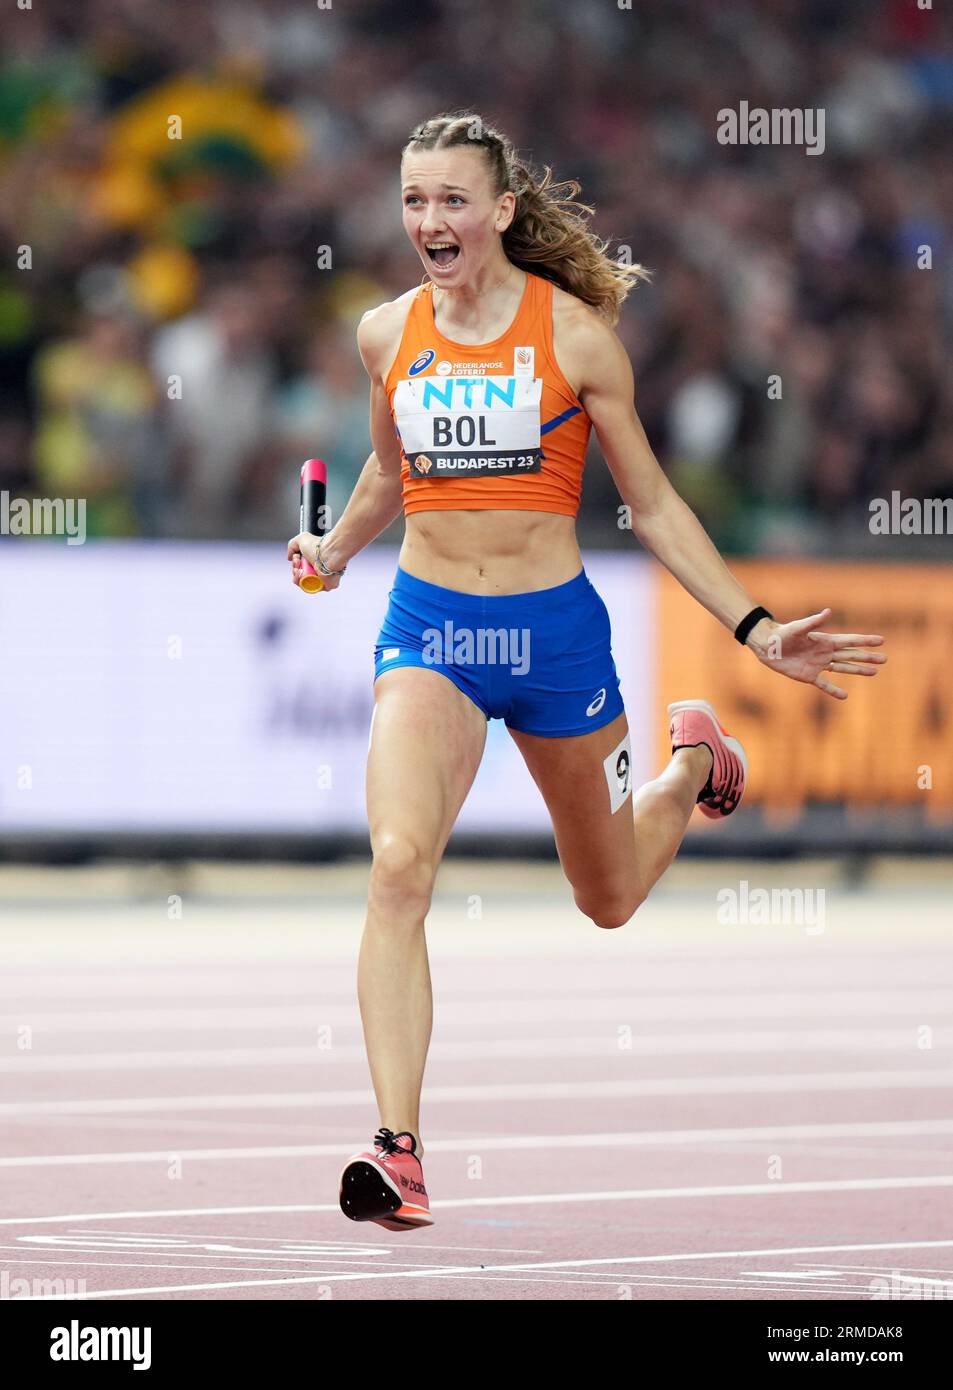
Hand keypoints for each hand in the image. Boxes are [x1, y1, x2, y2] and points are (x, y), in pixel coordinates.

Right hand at [287, 532, 341, 590]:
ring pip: (303, 583)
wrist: (329, 553)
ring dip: (296, 576)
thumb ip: (292, 546)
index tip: (296, 557)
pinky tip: (301, 575)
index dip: (295, 563)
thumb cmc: (320, 546)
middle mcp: (318, 569)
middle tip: (297, 562)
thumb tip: (290, 557)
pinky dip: (301, 583)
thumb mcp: (300, 539)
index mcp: (314, 560)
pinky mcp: (325, 586)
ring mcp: (321, 578)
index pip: (301, 567)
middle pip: (300, 575)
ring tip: (298, 568)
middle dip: (295, 569)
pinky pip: (309, 589)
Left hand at [747, 608, 885, 699]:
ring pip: (843, 668)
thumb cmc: (783, 634)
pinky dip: (834, 690)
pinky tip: (845, 696)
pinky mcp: (809, 676)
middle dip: (868, 657)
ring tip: (874, 672)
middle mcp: (825, 653)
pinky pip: (824, 684)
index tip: (881, 640)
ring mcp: (818, 665)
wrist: (768, 646)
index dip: (865, 640)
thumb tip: (828, 612)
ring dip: (858, 670)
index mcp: (825, 640)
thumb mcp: (799, 628)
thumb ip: (814, 622)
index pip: (850, 640)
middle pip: (851, 655)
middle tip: (885, 659)